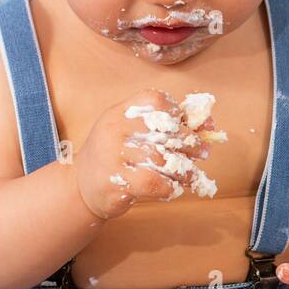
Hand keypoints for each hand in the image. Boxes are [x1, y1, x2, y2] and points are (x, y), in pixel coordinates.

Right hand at [72, 88, 213, 219]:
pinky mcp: (117, 182)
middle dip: (190, 143)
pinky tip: (174, 188)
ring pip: (164, 160)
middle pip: (165, 132)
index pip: (155, 100)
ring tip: (192, 174)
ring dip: (186, 169)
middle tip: (203, 152)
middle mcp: (114, 130)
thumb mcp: (130, 132)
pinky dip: (172, 187)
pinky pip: (156, 183)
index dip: (179, 112)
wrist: (80, 187)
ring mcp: (113, 156)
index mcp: (120, 112)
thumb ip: (163, 125)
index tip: (192, 125)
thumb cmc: (115, 157)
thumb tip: (207, 124)